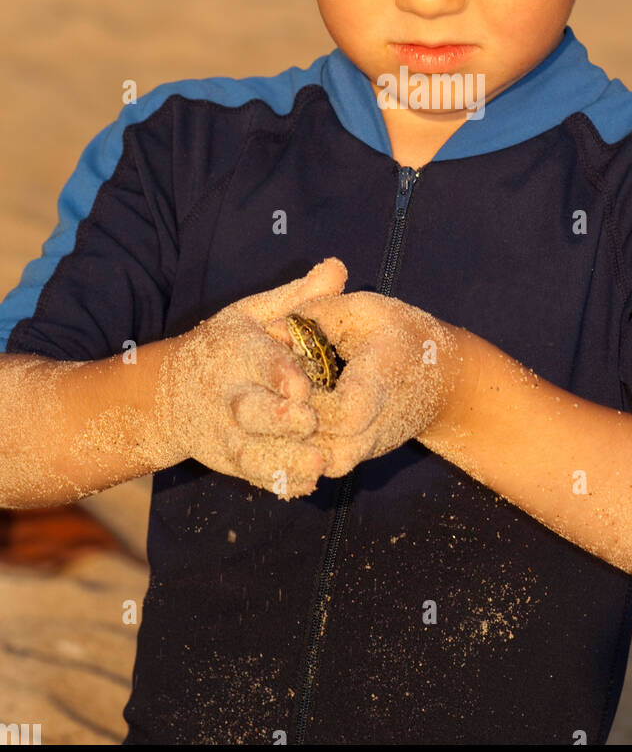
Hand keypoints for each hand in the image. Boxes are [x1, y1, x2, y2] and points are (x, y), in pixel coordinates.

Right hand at [150, 257, 347, 497]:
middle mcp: (226, 395)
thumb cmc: (227, 347)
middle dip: (277, 417)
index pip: (255, 360)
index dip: (276, 372)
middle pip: (249, 409)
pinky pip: (254, 475)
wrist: (172, 396)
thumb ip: (298, 297)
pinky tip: (309, 482)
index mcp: (234, 352)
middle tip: (310, 422)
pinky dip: (279, 481)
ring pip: (251, 449)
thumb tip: (339, 268)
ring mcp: (226, 432)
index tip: (302, 383)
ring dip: (284, 458)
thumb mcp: (254, 314)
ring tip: (319, 463)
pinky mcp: (230, 461)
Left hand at [253, 289, 475, 477]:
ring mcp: (362, 450)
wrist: (444, 381)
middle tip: (255, 398)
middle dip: (283, 423)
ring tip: (265, 411)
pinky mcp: (353, 456)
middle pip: (317, 446)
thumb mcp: (366, 311)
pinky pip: (316, 463)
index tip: (283, 375)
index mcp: (377, 390)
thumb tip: (273, 329)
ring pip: (312, 463)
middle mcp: (371, 431)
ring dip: (285, 441)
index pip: (339, 412)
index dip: (304, 399)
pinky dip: (294, 448)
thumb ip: (320, 314)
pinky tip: (276, 422)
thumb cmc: (403, 337)